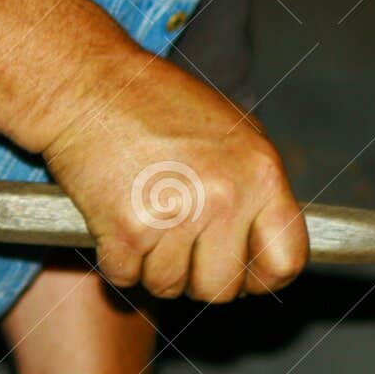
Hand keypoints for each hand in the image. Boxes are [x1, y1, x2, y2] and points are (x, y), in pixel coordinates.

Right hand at [40, 56, 308, 302]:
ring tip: (148, 222)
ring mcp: (178, 214)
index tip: (244, 273)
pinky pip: (127, 277)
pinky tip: (119, 223)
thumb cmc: (159, 104)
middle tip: (182, 246)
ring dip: (154, 267)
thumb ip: (257, 188)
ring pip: (170, 286)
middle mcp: (226, 197)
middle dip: (200, 277)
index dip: (262, 277)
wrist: (88, 85)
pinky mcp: (128, 227)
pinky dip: (118, 261)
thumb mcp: (235, 132)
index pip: (285, 262)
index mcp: (263, 175)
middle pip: (223, 288)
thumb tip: (267, 242)